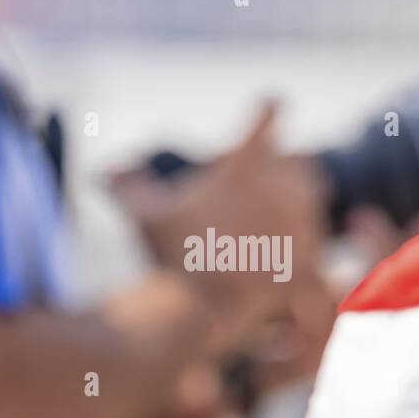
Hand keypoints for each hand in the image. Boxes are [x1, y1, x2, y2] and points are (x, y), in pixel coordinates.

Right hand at [110, 101, 329, 348]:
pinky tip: (280, 248)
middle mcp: (280, 186)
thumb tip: (102, 172)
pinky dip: (302, 240)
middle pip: (297, 158)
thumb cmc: (170, 256)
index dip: (269, 108)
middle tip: (264, 179)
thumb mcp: (145, 216)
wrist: (202, 311)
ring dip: (294, 199)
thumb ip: (126, 187)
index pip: (270, 112)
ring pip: (312, 194)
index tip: (269, 106)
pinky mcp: (311, 256)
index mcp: (245, 165)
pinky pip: (316, 236)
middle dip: (281, 165)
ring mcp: (301, 222)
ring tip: (268, 216)